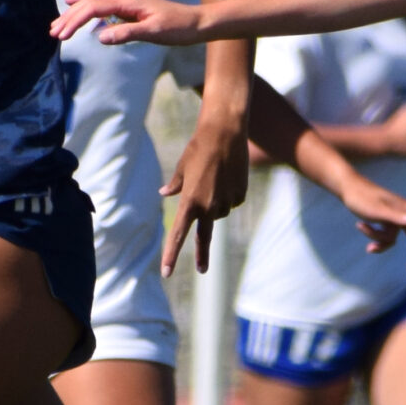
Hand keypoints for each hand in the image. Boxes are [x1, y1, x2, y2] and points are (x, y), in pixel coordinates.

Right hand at [52, 0, 204, 45]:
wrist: (196, 22)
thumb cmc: (177, 28)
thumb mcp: (153, 32)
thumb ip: (127, 33)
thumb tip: (100, 36)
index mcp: (127, 2)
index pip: (93, 9)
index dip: (75, 21)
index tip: (61, 36)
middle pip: (89, 5)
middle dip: (69, 18)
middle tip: (52, 34)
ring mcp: (126, 3)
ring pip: (93, 5)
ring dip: (74, 14)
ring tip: (56, 25)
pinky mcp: (129, 9)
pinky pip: (101, 6)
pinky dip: (85, 7)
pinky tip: (76, 6)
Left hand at [162, 107, 249, 274]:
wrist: (226, 132)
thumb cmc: (199, 148)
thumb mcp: (182, 168)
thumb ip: (175, 186)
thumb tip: (165, 194)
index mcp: (189, 201)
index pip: (179, 234)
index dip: (172, 254)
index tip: (167, 272)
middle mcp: (208, 206)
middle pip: (204, 235)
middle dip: (203, 254)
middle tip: (202, 270)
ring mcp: (226, 202)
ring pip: (218, 213)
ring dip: (214, 204)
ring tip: (214, 178)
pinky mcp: (240, 195)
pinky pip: (231, 202)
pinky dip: (228, 194)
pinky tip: (228, 176)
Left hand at [334, 177, 405, 273]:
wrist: (347, 188)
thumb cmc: (362, 197)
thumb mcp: (376, 209)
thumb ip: (394, 216)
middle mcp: (403, 214)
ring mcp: (394, 219)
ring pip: (393, 238)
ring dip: (378, 238)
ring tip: (361, 225)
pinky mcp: (385, 221)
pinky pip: (384, 236)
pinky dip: (373, 235)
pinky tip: (360, 225)